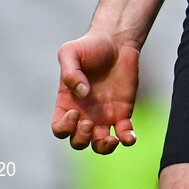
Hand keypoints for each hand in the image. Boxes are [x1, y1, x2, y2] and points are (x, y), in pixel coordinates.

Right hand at [51, 32, 139, 153]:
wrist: (117, 40)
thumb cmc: (90, 45)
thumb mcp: (70, 52)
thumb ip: (70, 72)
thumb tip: (82, 93)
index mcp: (68, 103)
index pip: (60, 129)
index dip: (64, 128)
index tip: (74, 111)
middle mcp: (84, 113)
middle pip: (78, 142)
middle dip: (82, 138)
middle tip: (90, 121)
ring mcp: (104, 115)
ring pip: (100, 145)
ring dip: (103, 148)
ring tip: (109, 139)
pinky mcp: (122, 112)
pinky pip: (124, 134)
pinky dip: (126, 140)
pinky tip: (128, 137)